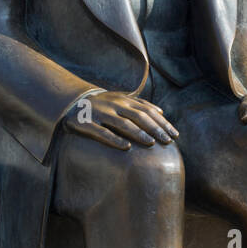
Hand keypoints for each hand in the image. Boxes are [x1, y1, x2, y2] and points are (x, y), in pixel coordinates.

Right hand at [63, 91, 178, 150]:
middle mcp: (114, 105)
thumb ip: (140, 104)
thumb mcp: (120, 99)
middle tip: (168, 141)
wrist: (71, 103)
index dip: (162, 122)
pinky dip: (115, 139)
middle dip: (155, 129)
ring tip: (152, 144)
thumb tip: (161, 111)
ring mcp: (100, 113)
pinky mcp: (86, 123)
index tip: (174, 135)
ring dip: (139, 133)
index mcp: (124, 100)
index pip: (148, 110)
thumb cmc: (102, 104)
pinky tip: (126, 147)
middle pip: (139, 116)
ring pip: (123, 123)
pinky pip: (102, 132)